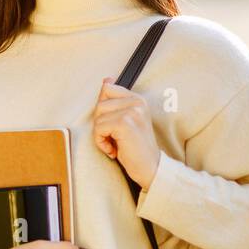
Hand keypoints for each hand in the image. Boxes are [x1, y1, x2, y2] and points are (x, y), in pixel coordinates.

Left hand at [91, 75, 161, 189]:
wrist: (150, 167)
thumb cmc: (135, 147)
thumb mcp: (126, 120)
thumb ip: (116, 102)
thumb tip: (106, 80)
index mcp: (137, 99)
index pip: (107, 88)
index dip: (103, 109)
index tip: (113, 124)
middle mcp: (137, 102)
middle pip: (99, 105)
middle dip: (101, 124)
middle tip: (115, 138)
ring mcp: (132, 112)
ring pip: (97, 118)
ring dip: (101, 136)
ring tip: (115, 144)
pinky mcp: (124, 123)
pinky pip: (98, 128)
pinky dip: (101, 142)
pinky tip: (114, 149)